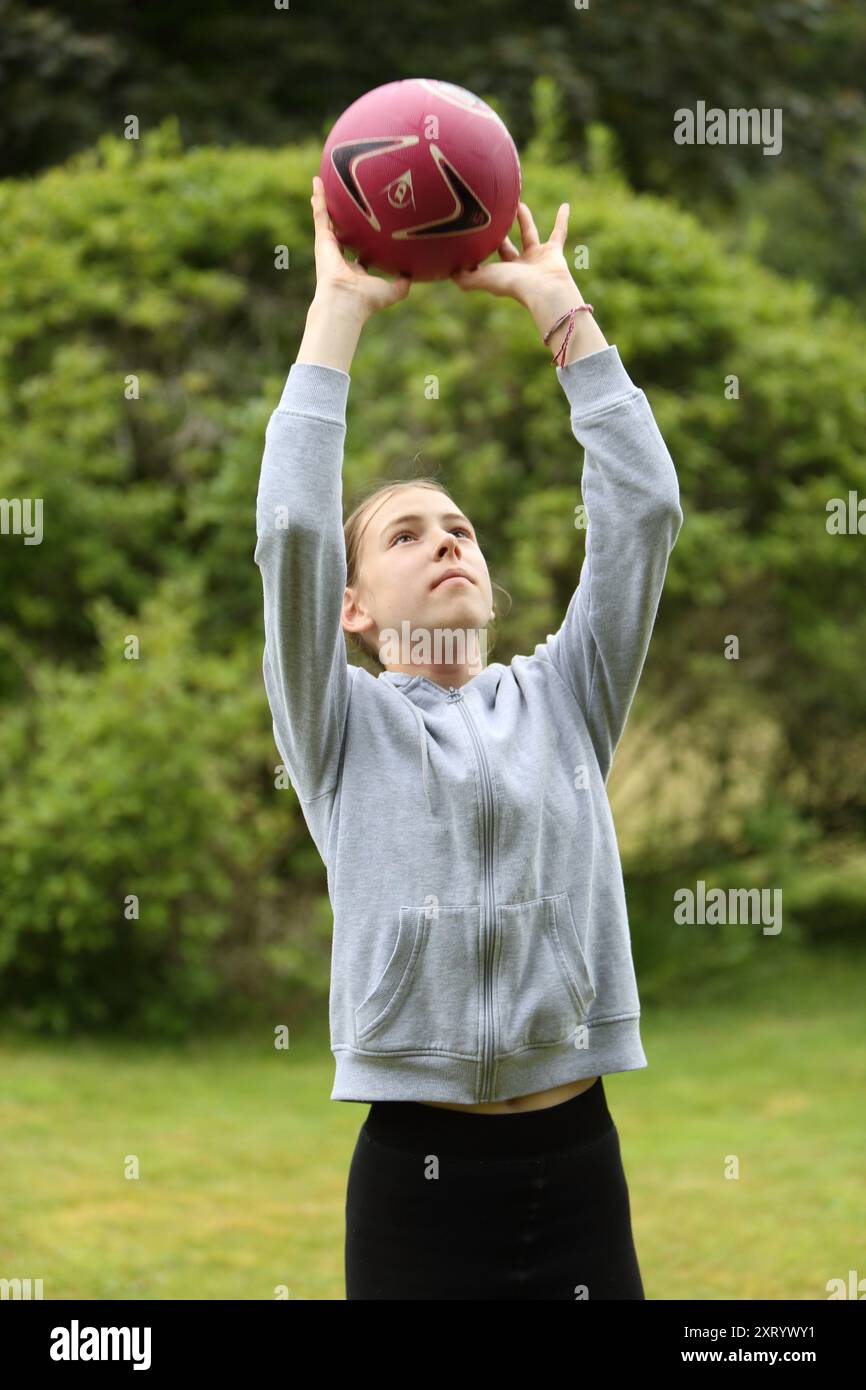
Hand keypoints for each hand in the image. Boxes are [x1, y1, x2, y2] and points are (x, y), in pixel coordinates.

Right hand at [310, 175, 411, 315]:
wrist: (346, 302)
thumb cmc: (366, 300)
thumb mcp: (391, 291)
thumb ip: (402, 284)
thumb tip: (412, 275)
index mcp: (353, 269)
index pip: (357, 249)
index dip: (361, 238)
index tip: (366, 226)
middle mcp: (339, 257)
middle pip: (340, 230)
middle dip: (340, 217)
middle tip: (342, 199)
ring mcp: (329, 247)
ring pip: (327, 218)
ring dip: (325, 201)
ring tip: (324, 182)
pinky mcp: (322, 239)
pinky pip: (321, 213)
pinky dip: (319, 197)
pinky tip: (317, 181)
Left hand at [450, 200, 577, 306]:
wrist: (544, 289)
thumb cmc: (513, 284)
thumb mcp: (483, 279)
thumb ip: (464, 277)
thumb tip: (444, 272)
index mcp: (503, 272)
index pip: (488, 258)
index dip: (481, 247)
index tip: (471, 232)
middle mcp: (520, 265)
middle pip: (507, 245)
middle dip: (500, 231)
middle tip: (493, 213)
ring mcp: (538, 258)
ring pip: (529, 234)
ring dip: (524, 219)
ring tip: (518, 203)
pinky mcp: (554, 252)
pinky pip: (559, 232)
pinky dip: (563, 220)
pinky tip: (565, 206)